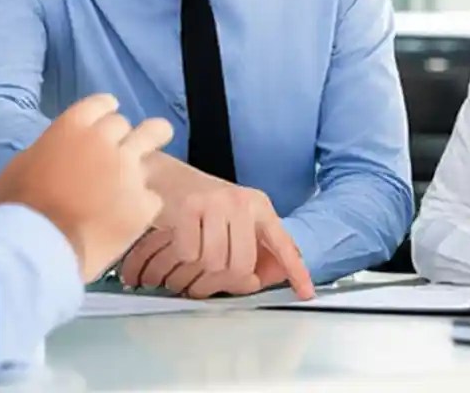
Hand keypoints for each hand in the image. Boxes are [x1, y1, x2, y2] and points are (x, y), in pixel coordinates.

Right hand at [0, 94, 167, 281]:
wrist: (37, 246)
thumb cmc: (17, 209)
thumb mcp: (22, 166)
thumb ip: (48, 152)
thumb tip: (55, 158)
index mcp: (71, 128)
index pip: (100, 104)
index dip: (104, 111)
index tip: (106, 118)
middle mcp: (104, 141)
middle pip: (124, 125)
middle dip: (122, 135)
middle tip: (122, 146)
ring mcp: (128, 170)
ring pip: (154, 138)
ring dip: (153, 142)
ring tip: (157, 144)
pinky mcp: (143, 203)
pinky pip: (152, 195)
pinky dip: (143, 204)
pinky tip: (132, 215)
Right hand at [121, 185, 314, 299]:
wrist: (162, 175)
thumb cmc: (198, 203)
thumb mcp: (232, 216)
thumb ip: (250, 242)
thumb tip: (262, 278)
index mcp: (257, 205)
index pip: (282, 243)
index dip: (295, 270)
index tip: (306, 293)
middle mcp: (241, 202)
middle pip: (242, 264)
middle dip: (223, 272)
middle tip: (211, 257)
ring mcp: (215, 203)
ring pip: (214, 262)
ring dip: (199, 261)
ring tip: (195, 240)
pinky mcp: (189, 207)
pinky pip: (189, 253)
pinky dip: (182, 251)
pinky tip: (180, 233)